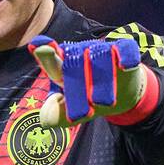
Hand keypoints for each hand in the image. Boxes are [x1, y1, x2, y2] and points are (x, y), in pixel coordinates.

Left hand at [29, 35, 148, 123]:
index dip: (45, 54)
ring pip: (100, 57)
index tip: (37, 45)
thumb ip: (56, 116)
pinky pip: (125, 48)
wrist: (120, 96)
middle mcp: (80, 53)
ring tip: (104, 104)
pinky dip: (125, 56)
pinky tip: (125, 66)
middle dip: (76, 91)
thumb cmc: (88, 101)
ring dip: (102, 82)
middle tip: (81, 115)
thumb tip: (46, 119)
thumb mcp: (72, 112)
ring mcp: (102, 49)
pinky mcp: (123, 50)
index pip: (52, 61)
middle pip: (74, 64)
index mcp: (63, 67)